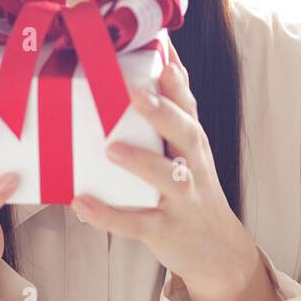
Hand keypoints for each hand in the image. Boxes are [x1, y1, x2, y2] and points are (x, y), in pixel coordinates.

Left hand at [70, 58, 280, 300]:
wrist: (217, 248)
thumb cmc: (193, 185)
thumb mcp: (190, 147)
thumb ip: (175, 104)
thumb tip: (164, 53)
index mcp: (193, 142)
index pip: (189, 106)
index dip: (176, 83)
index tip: (163, 57)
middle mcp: (193, 166)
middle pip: (186, 134)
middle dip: (164, 114)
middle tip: (137, 94)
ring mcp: (182, 199)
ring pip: (167, 178)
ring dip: (141, 162)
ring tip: (111, 149)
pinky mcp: (166, 230)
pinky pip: (137, 223)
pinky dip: (109, 215)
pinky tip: (82, 204)